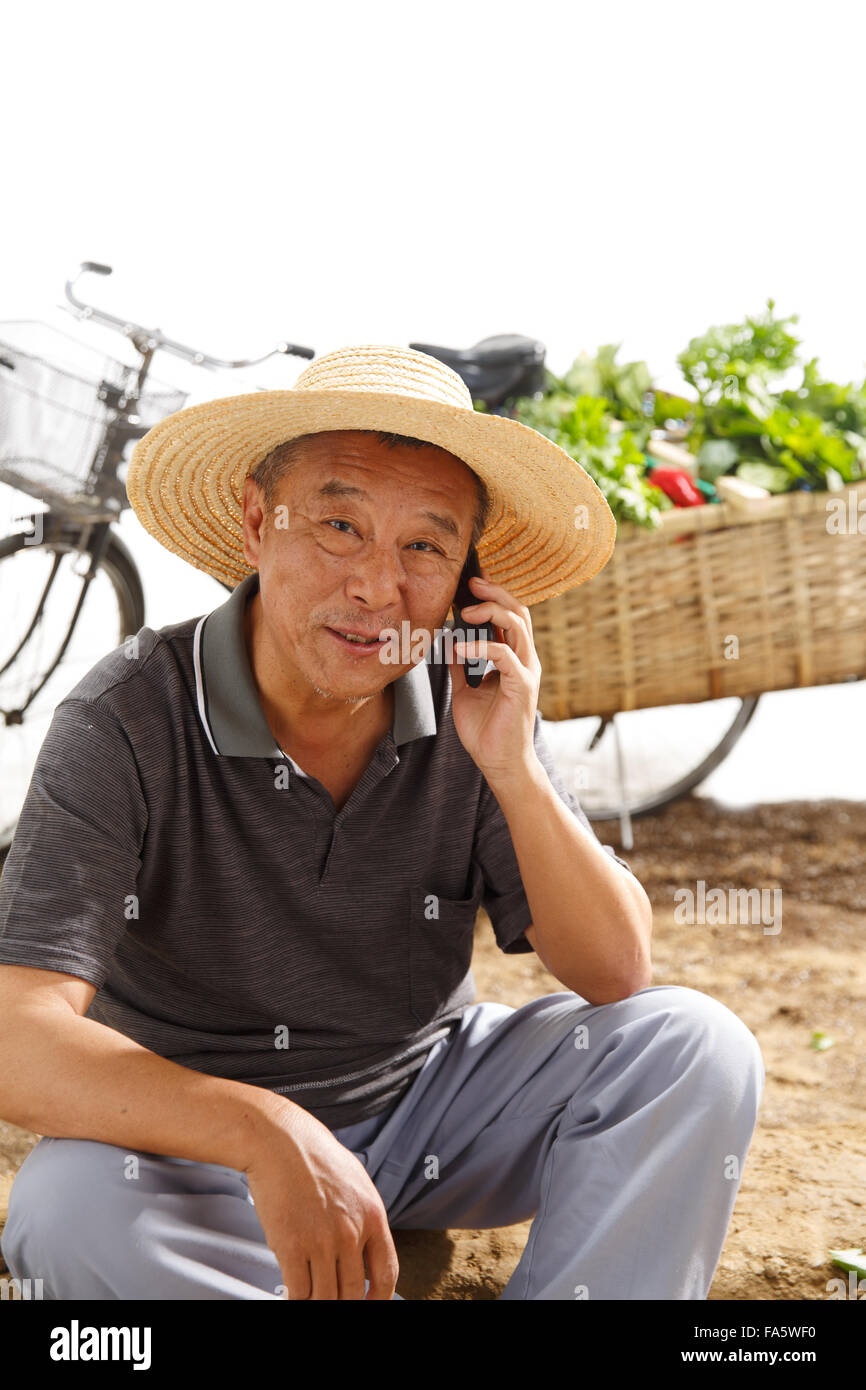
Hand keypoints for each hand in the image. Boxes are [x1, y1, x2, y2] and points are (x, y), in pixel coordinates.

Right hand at [243, 1102, 398, 1299]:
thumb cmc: (313, 1155)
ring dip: (317, 1301)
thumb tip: (364, 1248)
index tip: (369, 1303)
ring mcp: (322, 1241)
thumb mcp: (356, 1181)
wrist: (279, 1140)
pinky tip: (292, 1295)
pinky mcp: (291, 1246)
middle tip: (331, 1299)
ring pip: (325, 1297)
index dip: (379, 1299)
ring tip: (310, 1296)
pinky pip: (299, 1292)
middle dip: (342, 1303)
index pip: (387, 1273)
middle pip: (353, 1292)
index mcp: (372, 1215)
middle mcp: (351, 1232)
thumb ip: (363, 1216)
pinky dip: (296, 1300)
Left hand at [447, 573, 542, 788]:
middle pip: (518, 612)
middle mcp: (525, 660)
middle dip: (496, 593)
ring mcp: (526, 671)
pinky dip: (481, 646)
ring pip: (517, 626)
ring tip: (466, 610)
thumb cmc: (486, 729)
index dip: (493, 597)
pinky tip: (460, 647)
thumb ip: (461, 665)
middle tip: (472, 584)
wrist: (499, 762)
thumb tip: (446, 640)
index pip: (509, 616)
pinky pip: (504, 655)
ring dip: (491, 611)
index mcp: (513, 658)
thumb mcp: (465, 689)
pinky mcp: (522, 686)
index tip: (470, 586)